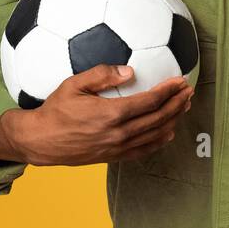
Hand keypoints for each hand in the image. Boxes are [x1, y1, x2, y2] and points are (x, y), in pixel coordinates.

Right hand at [0, 64, 193, 165]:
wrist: (39, 141)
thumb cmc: (55, 110)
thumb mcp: (73, 85)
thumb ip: (101, 74)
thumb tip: (129, 71)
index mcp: (111, 114)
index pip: (150, 101)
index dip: (169, 90)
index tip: (180, 80)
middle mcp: (118, 133)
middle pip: (159, 118)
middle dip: (178, 103)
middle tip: (189, 91)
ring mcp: (117, 147)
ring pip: (155, 134)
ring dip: (174, 119)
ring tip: (185, 107)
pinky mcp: (113, 157)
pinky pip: (143, 150)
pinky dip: (160, 140)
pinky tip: (168, 132)